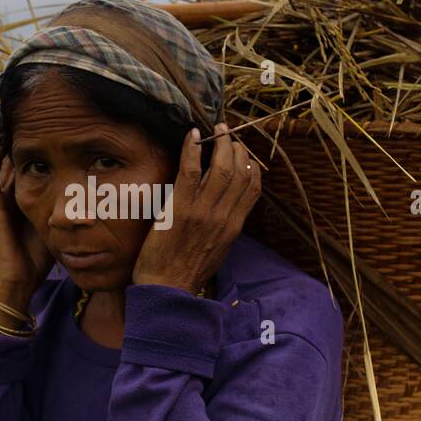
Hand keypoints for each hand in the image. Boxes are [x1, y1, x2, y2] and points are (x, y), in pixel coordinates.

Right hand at [0, 146, 53, 313]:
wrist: (16, 279)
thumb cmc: (38, 260)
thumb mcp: (58, 229)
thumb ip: (67, 214)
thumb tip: (91, 204)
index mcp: (25, 203)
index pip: (31, 173)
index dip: (40, 157)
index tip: (56, 141)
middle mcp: (10, 198)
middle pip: (16, 165)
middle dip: (26, 149)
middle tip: (39, 130)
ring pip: (2, 166)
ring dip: (10, 150)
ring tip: (19, 131)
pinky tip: (3, 146)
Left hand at [132, 122, 261, 293]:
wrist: (167, 290)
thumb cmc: (187, 272)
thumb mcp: (217, 250)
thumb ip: (224, 226)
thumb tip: (225, 206)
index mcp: (234, 227)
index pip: (253, 187)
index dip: (251, 164)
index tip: (243, 152)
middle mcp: (224, 217)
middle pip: (240, 172)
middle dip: (237, 147)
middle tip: (227, 133)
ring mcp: (203, 212)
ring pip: (221, 168)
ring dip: (219, 144)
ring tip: (216, 130)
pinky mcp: (181, 210)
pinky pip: (190, 172)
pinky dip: (192, 150)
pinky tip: (192, 136)